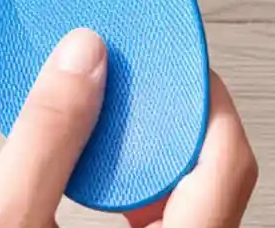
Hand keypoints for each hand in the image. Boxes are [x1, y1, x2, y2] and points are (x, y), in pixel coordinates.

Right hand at [0, 29, 257, 227]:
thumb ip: (48, 140)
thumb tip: (83, 62)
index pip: (226, 167)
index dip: (205, 104)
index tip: (176, 65)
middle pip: (217, 188)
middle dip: (176, 133)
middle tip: (137, 92)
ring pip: (194, 214)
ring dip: (157, 171)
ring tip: (110, 141)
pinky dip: (142, 206)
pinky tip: (99, 193)